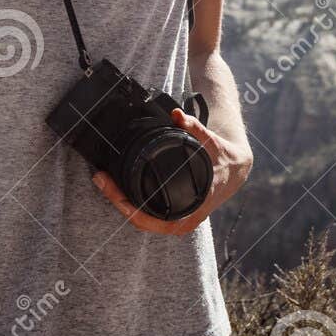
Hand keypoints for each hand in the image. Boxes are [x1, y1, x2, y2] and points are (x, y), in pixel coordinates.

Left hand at [91, 107, 251, 234]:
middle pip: (140, 220)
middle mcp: (184, 220)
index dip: (128, 206)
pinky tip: (116, 187)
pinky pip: (147, 215)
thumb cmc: (222, 157)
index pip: (152, 219)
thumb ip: (194, 127)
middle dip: (117, 201)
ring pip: (141, 220)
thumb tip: (177, 115)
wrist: (235, 168)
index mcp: (193, 210)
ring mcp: (177, 220)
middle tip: (100, 179)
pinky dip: (130, 202)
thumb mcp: (211, 141)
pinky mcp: (172, 214)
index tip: (111, 187)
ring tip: (103, 181)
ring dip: (120, 202)